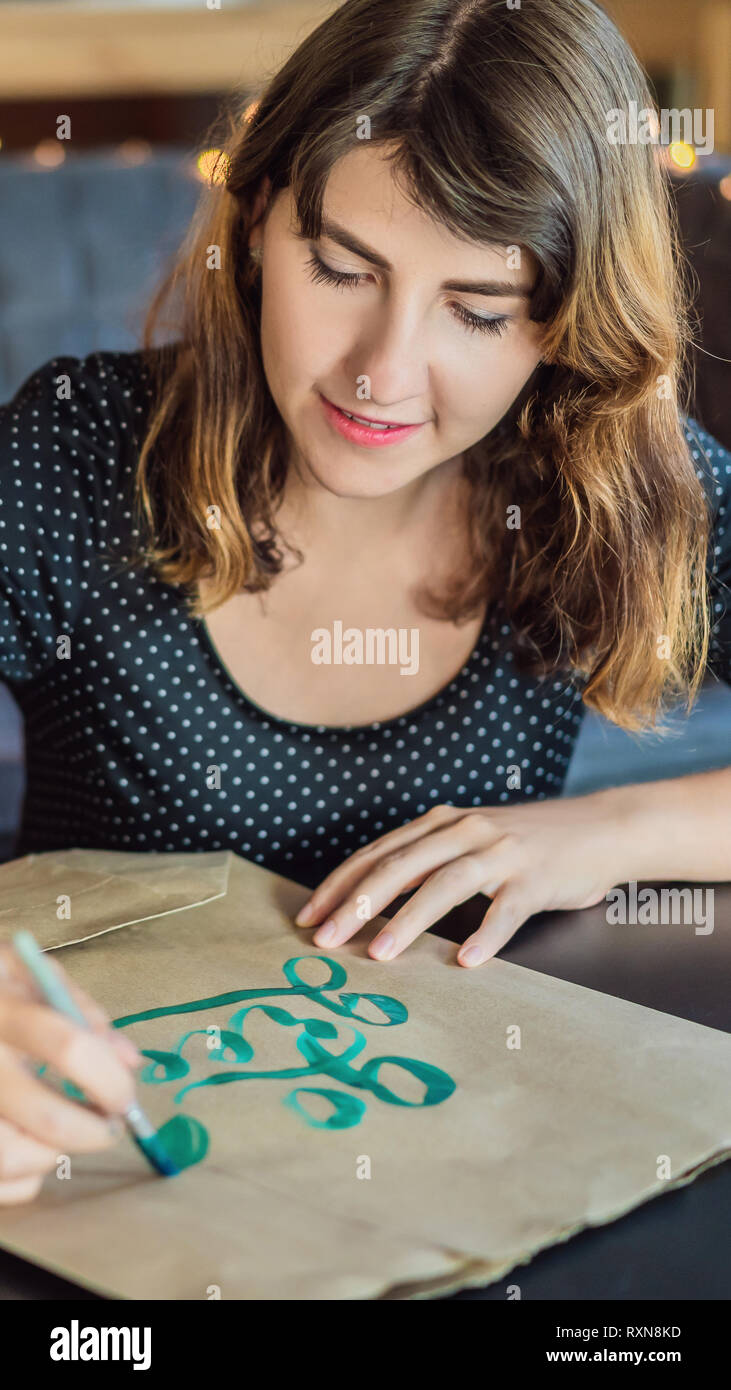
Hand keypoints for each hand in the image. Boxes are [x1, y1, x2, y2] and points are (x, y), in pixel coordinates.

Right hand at [0, 943, 142, 1205]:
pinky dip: (22, 1178)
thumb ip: (80, 1007)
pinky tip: (28, 1146)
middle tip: (107, 1125)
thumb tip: (128, 1061)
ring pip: (13, 1158)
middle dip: (92, 1132)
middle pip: (44, 1118)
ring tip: (62, 1132)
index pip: (69, 1046)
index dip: (109, 1079)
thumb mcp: (29, 970)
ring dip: (53, 1157)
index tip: (124, 1095)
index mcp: (2, 1010)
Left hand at [295, 796, 625, 966]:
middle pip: (401, 864)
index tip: (308, 916)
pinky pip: (507, 909)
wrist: (602, 829)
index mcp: (443, 823)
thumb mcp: (472, 840)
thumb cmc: (530, 844)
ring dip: (408, 919)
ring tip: (379, 953)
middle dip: (357, 903)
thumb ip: (429, 860)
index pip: (378, 852)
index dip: (340, 884)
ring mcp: (502, 852)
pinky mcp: (536, 877)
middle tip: (326, 939)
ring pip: (445, 883)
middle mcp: (466, 830)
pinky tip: (466, 960)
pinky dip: (486, 934)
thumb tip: (373, 896)